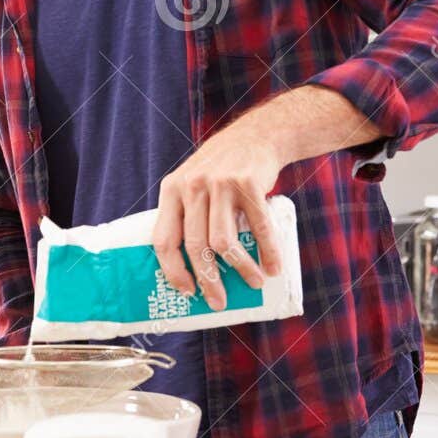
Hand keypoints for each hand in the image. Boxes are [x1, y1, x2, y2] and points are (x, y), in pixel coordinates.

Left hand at [152, 110, 286, 310]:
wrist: (256, 136)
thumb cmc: (221, 169)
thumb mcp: (192, 183)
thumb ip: (185, 215)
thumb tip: (189, 269)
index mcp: (172, 190)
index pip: (164, 239)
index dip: (173, 270)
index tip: (186, 291)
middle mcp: (193, 187)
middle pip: (196, 246)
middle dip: (209, 281)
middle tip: (219, 301)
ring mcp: (221, 185)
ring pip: (224, 242)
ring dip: (241, 270)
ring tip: (254, 283)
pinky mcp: (249, 184)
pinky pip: (258, 227)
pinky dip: (268, 251)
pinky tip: (273, 267)